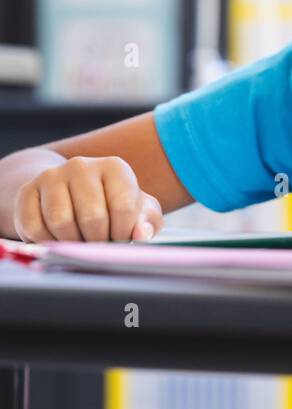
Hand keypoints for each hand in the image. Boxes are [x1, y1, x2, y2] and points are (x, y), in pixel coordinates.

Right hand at [13, 155, 163, 242]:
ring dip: (72, 242)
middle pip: (92, 217)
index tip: (121, 239)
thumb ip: (147, 222)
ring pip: (61, 223)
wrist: (69, 195)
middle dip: (98, 241)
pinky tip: (58, 237)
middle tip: (98, 243)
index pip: (124, 207)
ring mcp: (51, 176)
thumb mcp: (138, 211)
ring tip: (80, 240)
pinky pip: (35, 228)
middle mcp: (81, 165)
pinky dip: (48, 242)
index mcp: (114, 167)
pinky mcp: (27, 192)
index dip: (124, 233)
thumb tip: (141, 233)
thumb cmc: (111, 206)